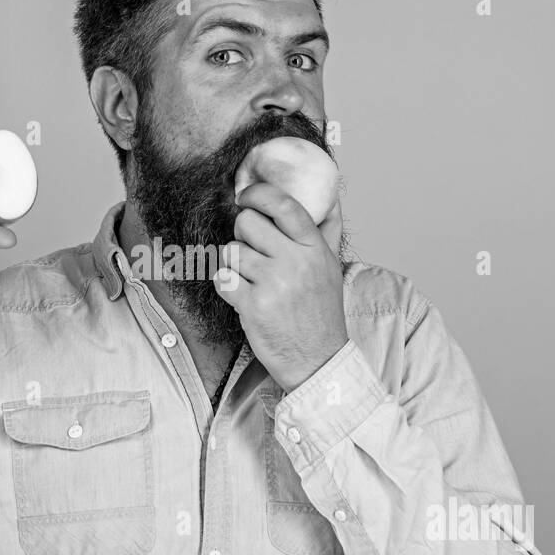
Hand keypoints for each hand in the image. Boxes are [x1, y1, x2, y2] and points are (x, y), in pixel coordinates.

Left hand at [213, 183, 348, 392]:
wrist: (318, 360)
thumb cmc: (321, 313)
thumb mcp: (332, 267)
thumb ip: (327, 231)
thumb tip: (329, 198)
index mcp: (314, 248)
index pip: (283, 204)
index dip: (257, 194)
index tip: (245, 197)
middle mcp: (295, 261)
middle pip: (247, 223)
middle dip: (243, 235)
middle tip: (253, 253)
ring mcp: (273, 283)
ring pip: (230, 251)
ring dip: (234, 264)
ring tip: (252, 281)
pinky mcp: (252, 305)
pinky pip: (222, 279)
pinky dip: (227, 287)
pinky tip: (243, 297)